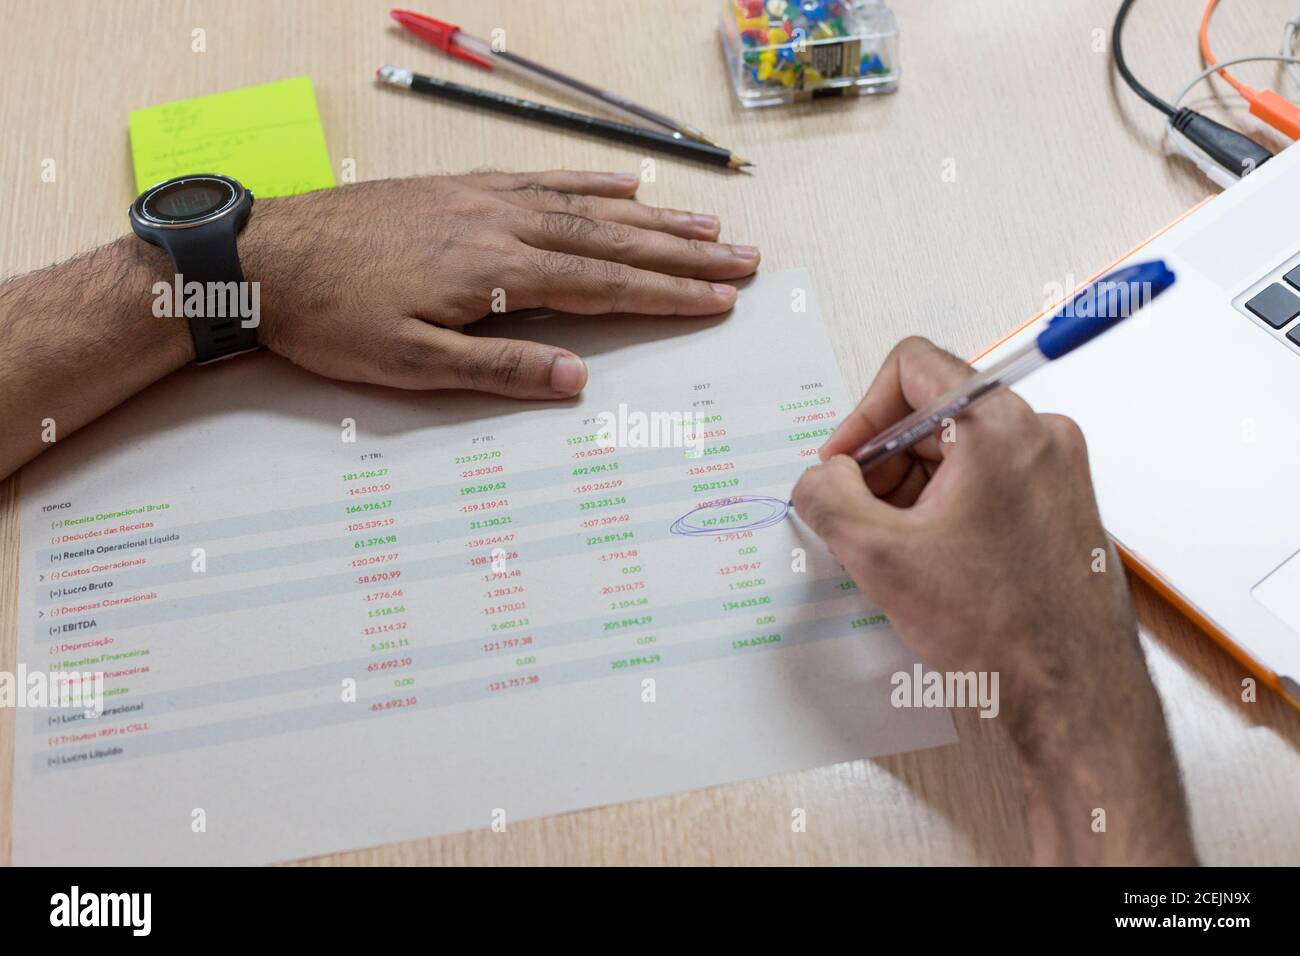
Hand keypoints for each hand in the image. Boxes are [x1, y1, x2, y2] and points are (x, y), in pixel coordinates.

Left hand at [243, 170, 759, 398]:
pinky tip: (623, 184)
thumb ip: (498, 370)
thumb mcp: (408, 363)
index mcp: (495, 269)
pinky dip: (590, 183)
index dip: (669, 294)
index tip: (722, 299)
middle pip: (613, 239)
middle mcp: (501, 222)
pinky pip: (541, 179)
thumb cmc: (331, 317)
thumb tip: (576, 380)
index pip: (603, 285)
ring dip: (652, 217)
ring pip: (587, 206)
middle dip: (683, 253)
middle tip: (743, 259)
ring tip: (707, 224)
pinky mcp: (462, 189)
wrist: (264, 257)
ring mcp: (484, 199)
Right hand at [791, 337, 1194, 863]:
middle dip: (882, 461)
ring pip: (959, 450)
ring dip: (911, 488)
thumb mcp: (879, 557)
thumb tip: (818, 480)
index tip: (843, 464)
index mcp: (1000, 426)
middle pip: (933, 412)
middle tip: (856, 516)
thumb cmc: (1001, 628)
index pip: (913, 366)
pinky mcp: (1062, 505)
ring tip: (892, 548)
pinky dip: (946, 506)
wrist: (1075, 695)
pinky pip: (987, 481)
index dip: (861, 413)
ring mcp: (1057, 470)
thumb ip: (827, 499)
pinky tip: (927, 560)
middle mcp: (1039, 434)